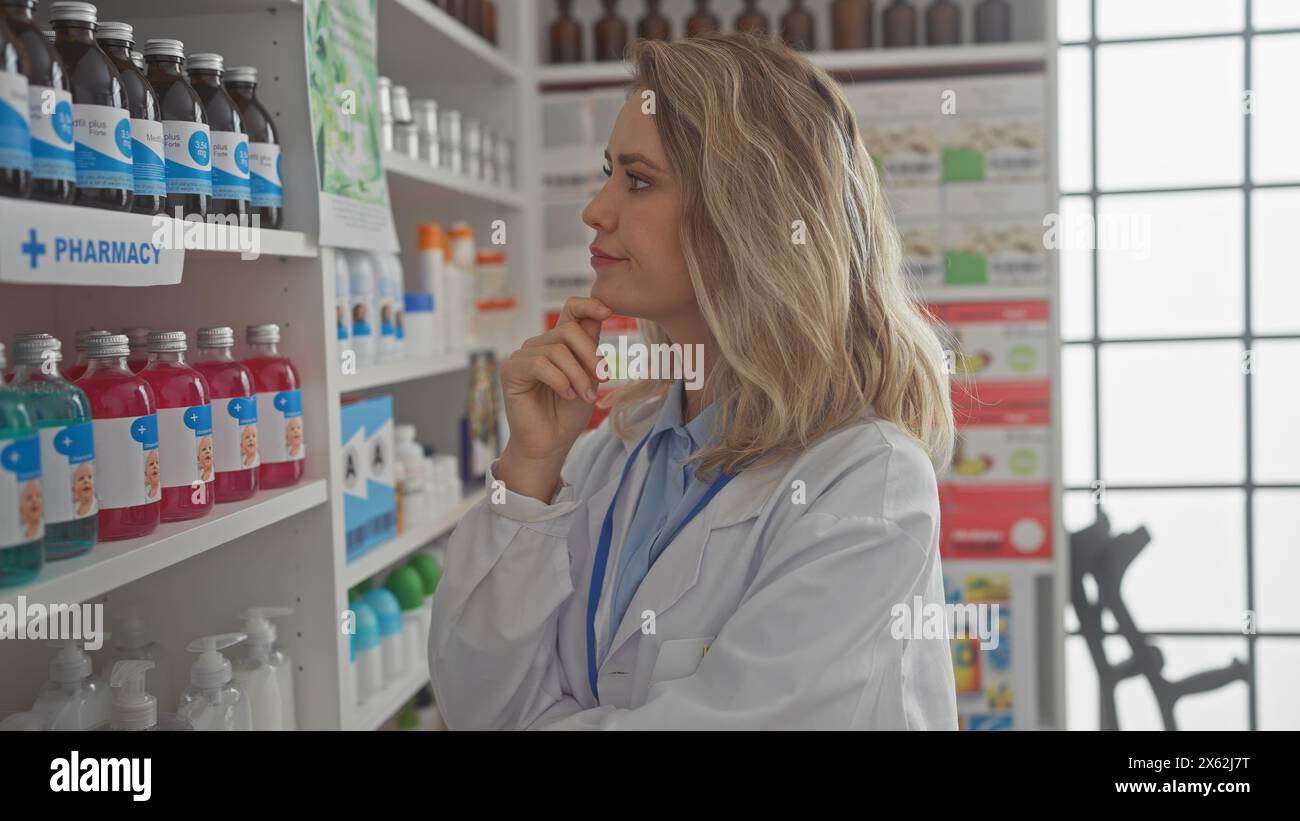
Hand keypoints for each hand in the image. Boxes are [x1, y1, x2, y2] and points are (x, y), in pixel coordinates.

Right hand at [497, 297, 611, 499]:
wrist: (552, 442)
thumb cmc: (569, 412)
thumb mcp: (589, 376)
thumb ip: (591, 346)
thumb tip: (601, 312)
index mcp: (559, 343)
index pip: (571, 310)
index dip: (588, 304)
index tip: (608, 311)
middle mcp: (540, 345)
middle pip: (568, 330)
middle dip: (590, 354)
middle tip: (603, 379)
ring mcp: (523, 356)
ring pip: (557, 350)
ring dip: (577, 375)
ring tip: (585, 396)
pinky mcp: (511, 370)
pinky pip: (539, 364)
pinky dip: (559, 380)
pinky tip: (567, 395)